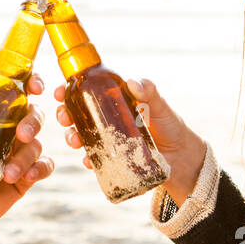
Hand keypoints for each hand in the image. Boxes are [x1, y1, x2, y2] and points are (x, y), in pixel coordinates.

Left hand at [0, 68, 54, 243]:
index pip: (16, 93)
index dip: (31, 83)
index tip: (34, 86)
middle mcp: (7, 133)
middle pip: (34, 116)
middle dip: (33, 121)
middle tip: (21, 134)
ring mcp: (16, 155)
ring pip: (36, 145)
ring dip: (26, 156)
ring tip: (6, 174)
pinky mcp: (23, 179)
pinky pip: (43, 167)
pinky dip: (40, 168)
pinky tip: (26, 176)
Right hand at [54, 76, 206, 206]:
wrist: (184, 158)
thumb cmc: (171, 126)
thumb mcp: (160, 106)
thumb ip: (149, 92)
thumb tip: (133, 82)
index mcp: (115, 103)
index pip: (87, 93)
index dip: (70, 91)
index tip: (60, 92)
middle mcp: (107, 121)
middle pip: (77, 116)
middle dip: (65, 116)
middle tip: (64, 118)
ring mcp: (109, 141)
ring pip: (82, 137)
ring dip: (73, 138)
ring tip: (76, 141)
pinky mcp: (114, 160)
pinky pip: (95, 160)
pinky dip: (89, 161)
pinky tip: (89, 161)